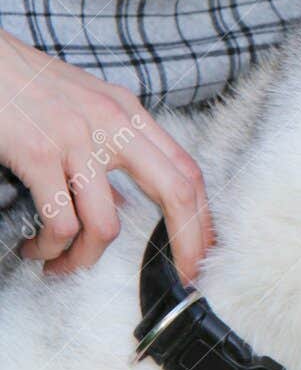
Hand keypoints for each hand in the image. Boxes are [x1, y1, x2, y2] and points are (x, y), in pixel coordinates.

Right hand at [0, 28, 212, 283]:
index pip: (186, 170)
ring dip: (83, 260)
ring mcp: (77, 138)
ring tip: (58, 265)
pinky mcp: (39, 154)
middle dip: (185, 244)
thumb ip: (111, 151)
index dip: (203, 218)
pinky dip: (49, 247)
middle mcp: (113, 123)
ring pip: (106, 225)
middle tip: (178, 280)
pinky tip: (36, 248)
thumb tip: (125, 207)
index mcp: (128, 113)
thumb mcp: (83, 111)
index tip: (203, 254)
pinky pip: (60, 223)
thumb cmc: (27, 89)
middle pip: (176, 191)